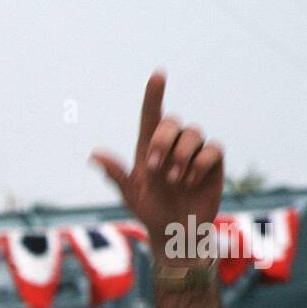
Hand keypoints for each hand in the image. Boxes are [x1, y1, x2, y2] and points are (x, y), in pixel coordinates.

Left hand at [90, 72, 223, 256]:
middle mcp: (173, 144)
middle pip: (173, 121)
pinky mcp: (213, 163)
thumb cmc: (150, 211)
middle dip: (162, 140)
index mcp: (149, 147)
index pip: (152, 114)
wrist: (176, 232)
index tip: (157, 74)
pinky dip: (200, 163)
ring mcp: (194, 152)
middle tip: (153, 167)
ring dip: (181, 155)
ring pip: (194, 132)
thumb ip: (115, 174)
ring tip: (174, 180)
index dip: (154, 94)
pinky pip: (213, 148)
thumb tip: (93, 155)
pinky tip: (190, 182)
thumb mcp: (130, 195)